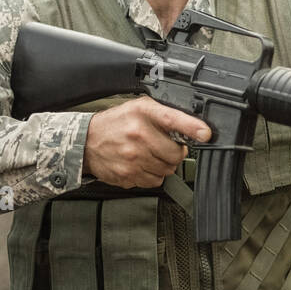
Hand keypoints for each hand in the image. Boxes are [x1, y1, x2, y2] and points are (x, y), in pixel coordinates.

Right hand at [82, 97, 211, 188]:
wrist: (85, 142)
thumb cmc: (116, 123)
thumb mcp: (139, 108)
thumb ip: (164, 114)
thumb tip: (192, 127)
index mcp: (143, 114)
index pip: (173, 119)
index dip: (192, 127)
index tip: (205, 134)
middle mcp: (138, 135)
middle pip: (175, 154)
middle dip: (175, 153)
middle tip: (166, 147)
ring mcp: (132, 158)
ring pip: (167, 170)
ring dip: (164, 165)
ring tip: (150, 155)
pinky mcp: (127, 175)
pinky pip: (154, 181)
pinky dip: (152, 175)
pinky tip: (141, 164)